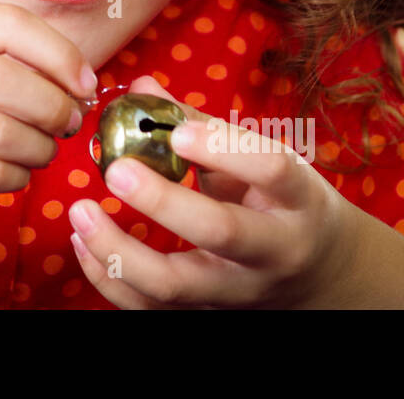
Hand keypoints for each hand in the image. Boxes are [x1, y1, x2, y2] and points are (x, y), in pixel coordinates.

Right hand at [0, 0, 98, 225]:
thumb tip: (64, 71)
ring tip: (43, 151)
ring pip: (0, 129)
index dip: (58, 53)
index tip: (83, 81)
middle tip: (68, 122)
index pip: (6, 24)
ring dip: (38, 147)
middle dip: (54, 105)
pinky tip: (15, 173)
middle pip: (8, 79)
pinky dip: (13, 175)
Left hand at [68, 76, 363, 308]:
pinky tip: (83, 244)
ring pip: (175, 285)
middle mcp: (273, 250)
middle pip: (220, 231)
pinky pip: (151, 309)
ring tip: (80, 213)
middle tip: (115, 171)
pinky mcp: (206, 314)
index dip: (223, 148)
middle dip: (162, 201)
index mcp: (295, 199)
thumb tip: (141, 89)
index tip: (176, 132)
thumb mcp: (263, 160)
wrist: (323, 274)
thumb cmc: (285, 203)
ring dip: (117, 251)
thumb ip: (203, 126)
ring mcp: (238, 291)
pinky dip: (109, 280)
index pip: (270, 170)